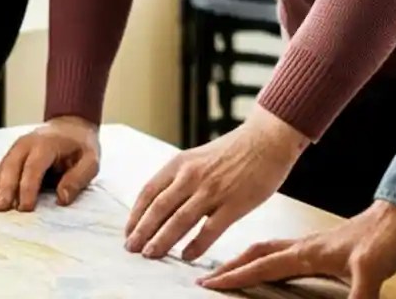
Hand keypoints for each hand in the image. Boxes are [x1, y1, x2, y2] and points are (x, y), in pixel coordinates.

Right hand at [0, 116, 99, 210]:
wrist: (71, 126)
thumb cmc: (81, 146)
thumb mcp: (91, 160)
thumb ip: (78, 178)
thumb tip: (62, 198)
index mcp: (47, 144)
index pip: (34, 167)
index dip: (28, 187)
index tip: (25, 208)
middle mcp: (27, 144)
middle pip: (12, 166)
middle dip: (6, 188)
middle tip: (0, 209)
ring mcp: (17, 148)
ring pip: (2, 167)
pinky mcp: (12, 154)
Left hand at [125, 105, 308, 260]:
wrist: (266, 140)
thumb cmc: (233, 151)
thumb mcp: (198, 157)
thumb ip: (180, 178)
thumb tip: (161, 203)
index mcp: (180, 163)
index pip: (149, 192)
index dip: (136, 214)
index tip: (129, 231)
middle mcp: (192, 176)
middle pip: (159, 208)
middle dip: (142, 231)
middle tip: (132, 249)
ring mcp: (213, 190)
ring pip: (179, 220)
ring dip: (162, 240)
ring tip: (150, 255)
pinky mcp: (234, 203)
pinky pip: (210, 230)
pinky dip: (196, 245)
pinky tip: (187, 256)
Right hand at [197, 200, 395, 297]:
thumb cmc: (384, 239)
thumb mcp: (371, 271)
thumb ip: (358, 296)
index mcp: (306, 252)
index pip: (261, 265)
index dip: (234, 276)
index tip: (209, 283)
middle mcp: (303, 247)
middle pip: (256, 254)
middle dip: (231, 265)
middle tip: (209, 277)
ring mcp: (311, 246)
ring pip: (268, 251)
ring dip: (246, 261)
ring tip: (231, 271)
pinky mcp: (321, 249)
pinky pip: (284, 254)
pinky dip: (267, 260)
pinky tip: (272, 268)